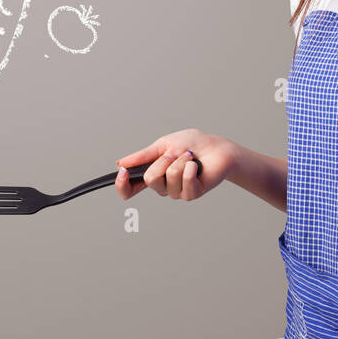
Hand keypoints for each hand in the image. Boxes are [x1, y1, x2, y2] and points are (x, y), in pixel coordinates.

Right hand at [113, 130, 232, 200]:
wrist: (216, 147)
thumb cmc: (191, 144)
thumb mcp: (163, 145)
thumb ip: (143, 156)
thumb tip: (121, 163)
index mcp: (153, 174)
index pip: (130, 189)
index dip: (122, 185)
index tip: (123, 172)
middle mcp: (162, 186)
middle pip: (150, 179)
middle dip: (163, 161)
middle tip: (175, 154)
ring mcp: (177, 192)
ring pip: (169, 178)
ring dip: (180, 161)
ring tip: (189, 157)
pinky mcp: (192, 194)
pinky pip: (185, 182)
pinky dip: (191, 168)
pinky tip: (196, 165)